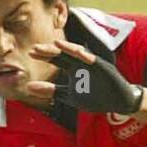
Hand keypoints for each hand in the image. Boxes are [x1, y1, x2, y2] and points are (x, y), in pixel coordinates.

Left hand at [27, 39, 144, 115]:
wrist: (117, 102)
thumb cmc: (94, 97)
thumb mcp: (69, 96)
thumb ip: (51, 91)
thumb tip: (28, 87)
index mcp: (72, 68)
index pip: (56, 59)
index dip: (44, 56)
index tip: (30, 53)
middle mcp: (80, 63)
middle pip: (63, 53)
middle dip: (50, 51)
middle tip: (34, 49)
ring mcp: (92, 64)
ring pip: (77, 53)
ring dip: (66, 48)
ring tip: (55, 44)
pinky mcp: (103, 67)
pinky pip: (93, 59)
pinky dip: (85, 55)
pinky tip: (77, 52)